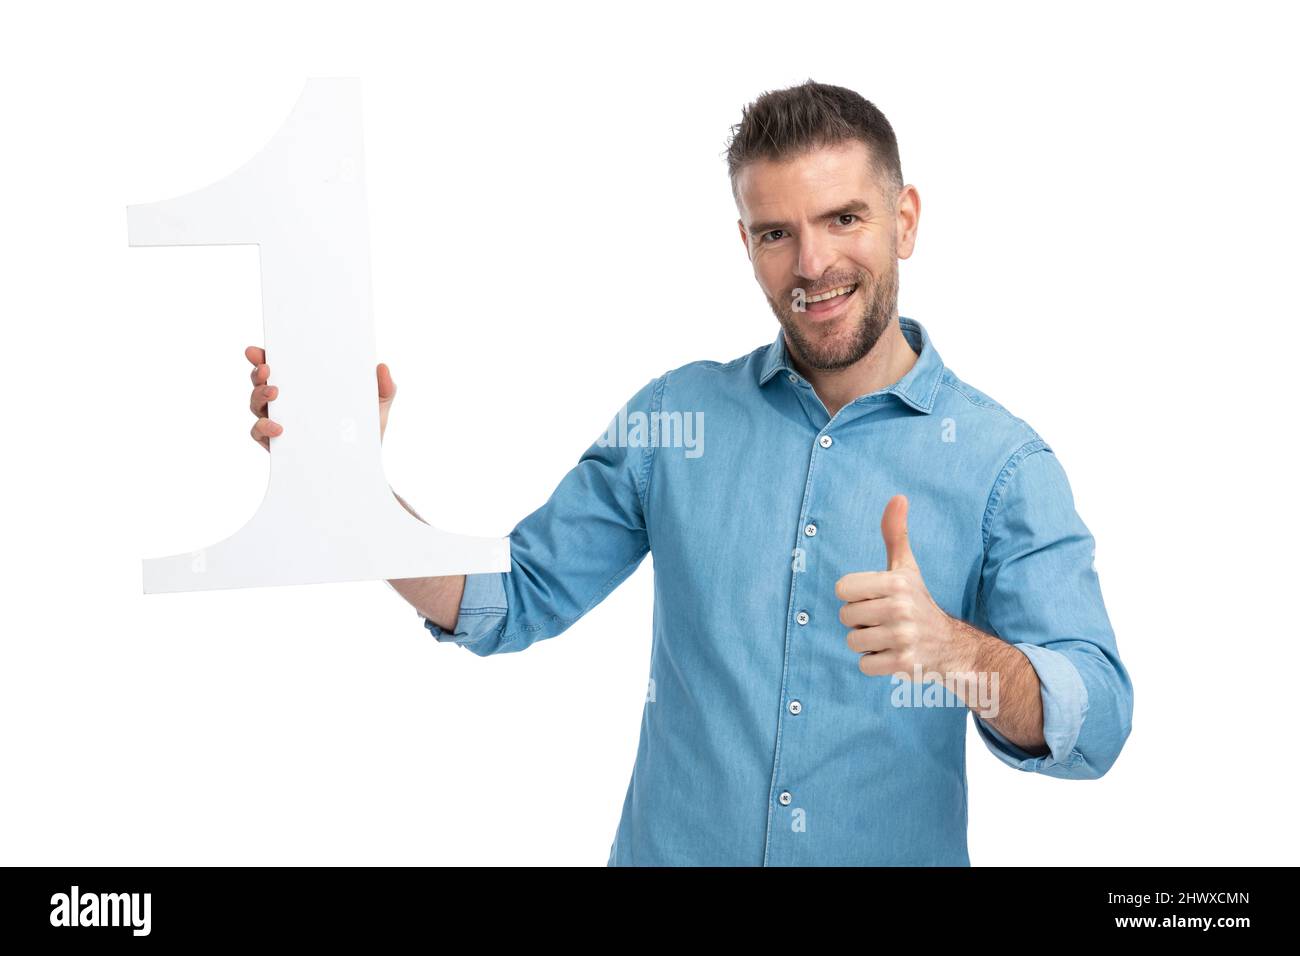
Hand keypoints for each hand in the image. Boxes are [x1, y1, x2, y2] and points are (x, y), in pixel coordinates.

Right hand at [245, 345, 395, 451]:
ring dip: (259, 395)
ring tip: (274, 393)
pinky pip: (259, 433)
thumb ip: (383, 386)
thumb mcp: (378, 405)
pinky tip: (279, 427)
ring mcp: (280, 422)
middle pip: (261, 382)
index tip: (259, 350)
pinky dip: (263, 427)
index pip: (282, 366)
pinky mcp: (278, 444)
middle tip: (266, 369)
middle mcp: (288, 402)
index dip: (265, 355)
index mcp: (306, 386)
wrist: (364, 465)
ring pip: (256, 404)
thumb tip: (382, 366)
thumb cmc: (366, 430)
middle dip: (258, 373)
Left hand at [835, 494, 973, 679]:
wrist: (950, 645)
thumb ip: (895, 535)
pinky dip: (875, 663)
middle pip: (846, 617)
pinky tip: (893, 654)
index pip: (842, 590)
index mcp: (896, 582)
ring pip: (853, 642)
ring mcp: (903, 638)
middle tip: (884, 620)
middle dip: (860, 621)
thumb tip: (898, 497)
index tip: (875, 598)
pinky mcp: (903, 664)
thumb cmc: (917, 601)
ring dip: (867, 643)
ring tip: (889, 637)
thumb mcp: (906, 568)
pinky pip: (864, 665)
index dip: (854, 596)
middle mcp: (900, 608)